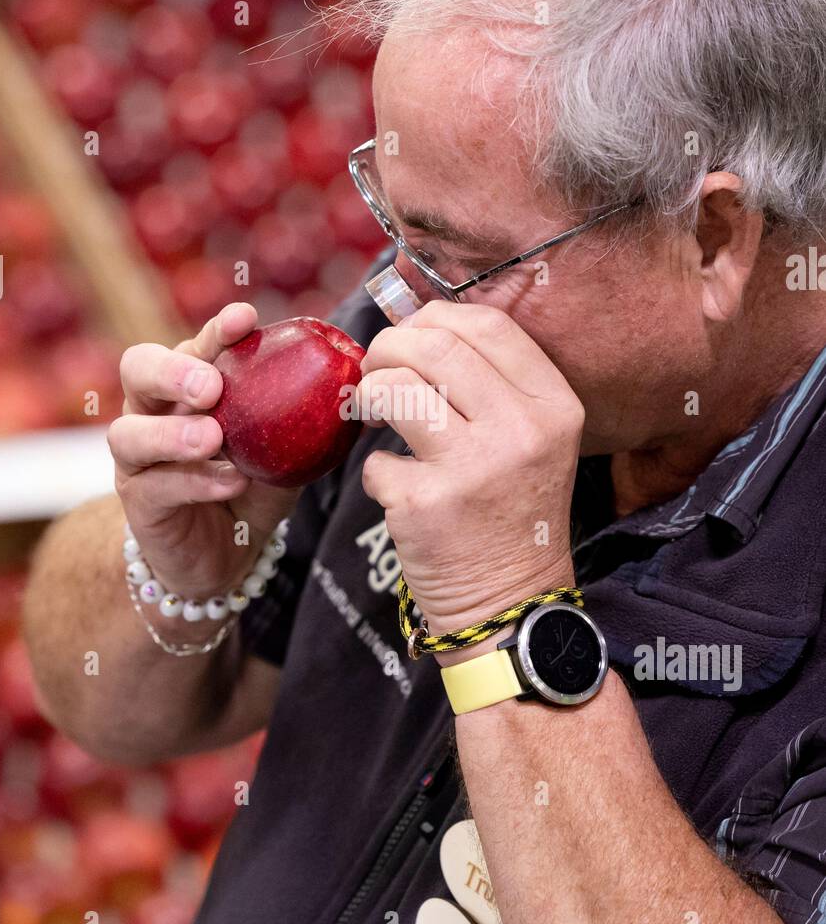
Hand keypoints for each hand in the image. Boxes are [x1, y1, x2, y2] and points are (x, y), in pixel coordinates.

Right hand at [108, 303, 297, 600]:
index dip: (218, 330)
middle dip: (173, 371)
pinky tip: (230, 482)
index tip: (246, 320)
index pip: (196, 344)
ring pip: (129, 433)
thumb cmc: (255, 484)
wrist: (227, 553)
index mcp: (189, 383)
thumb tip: (362, 388)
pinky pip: (157, 487)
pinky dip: (195, 482)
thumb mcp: (287, 448)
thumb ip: (311, 418)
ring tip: (213, 438)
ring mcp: (138, 457)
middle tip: (211, 387)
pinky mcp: (140, 502)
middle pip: (138, 369)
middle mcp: (154, 410)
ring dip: (173, 433)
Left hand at [358, 302, 582, 635]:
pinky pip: (376, 461)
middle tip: (376, 373)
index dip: (434, 319)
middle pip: (434, 344)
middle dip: (389, 349)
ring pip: (396, 388)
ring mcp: (474, 466)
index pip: (487, 323)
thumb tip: (415, 327)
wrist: (512, 603)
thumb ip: (490, 383)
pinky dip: (377, 472)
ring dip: (370, 396)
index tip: (411, 341)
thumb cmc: (512, 510)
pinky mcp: (427, 504)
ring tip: (373, 414)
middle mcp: (522, 429)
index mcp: (554, 404)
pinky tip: (400, 490)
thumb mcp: (532, 438)